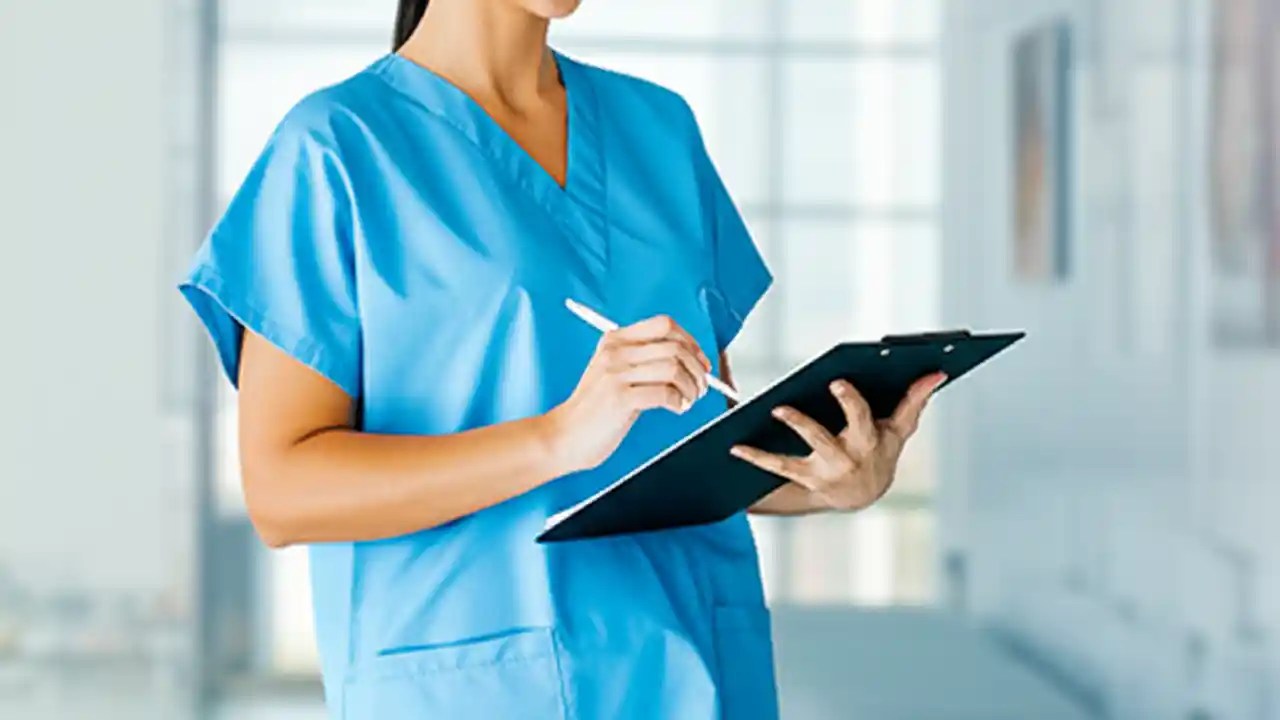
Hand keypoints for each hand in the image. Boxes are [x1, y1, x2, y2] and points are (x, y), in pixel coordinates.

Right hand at [545, 315, 710, 472]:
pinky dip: (679, 402)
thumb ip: (642, 361)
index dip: (690, 342)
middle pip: (674, 347)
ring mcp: (616, 374)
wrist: (564, 436)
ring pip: (673, 368)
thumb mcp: (612, 373)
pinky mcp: (620, 398)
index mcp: (614, 340)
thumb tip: (687, 359)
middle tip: (700, 388)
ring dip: (691, 387)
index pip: (664, 325)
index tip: (700, 362)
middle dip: (696, 369)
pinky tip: (676, 409)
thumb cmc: (593, 410)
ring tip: (688, 401)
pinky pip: (665, 393)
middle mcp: (615, 352)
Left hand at [730, 373, 946, 511]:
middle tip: (787, 403)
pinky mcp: (805, 478)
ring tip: (771, 411)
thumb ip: (915, 399)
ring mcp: (825, 470)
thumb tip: (936, 372)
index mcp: (871, 439)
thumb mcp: (899, 428)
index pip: (863, 418)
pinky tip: (734, 445)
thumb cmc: (880, 449)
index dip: (850, 402)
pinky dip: (755, 457)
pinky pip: (778, 466)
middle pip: (826, 438)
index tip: (836, 381)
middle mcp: (847, 458)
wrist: (862, 493)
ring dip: (784, 434)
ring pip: (801, 454)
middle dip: (806, 424)